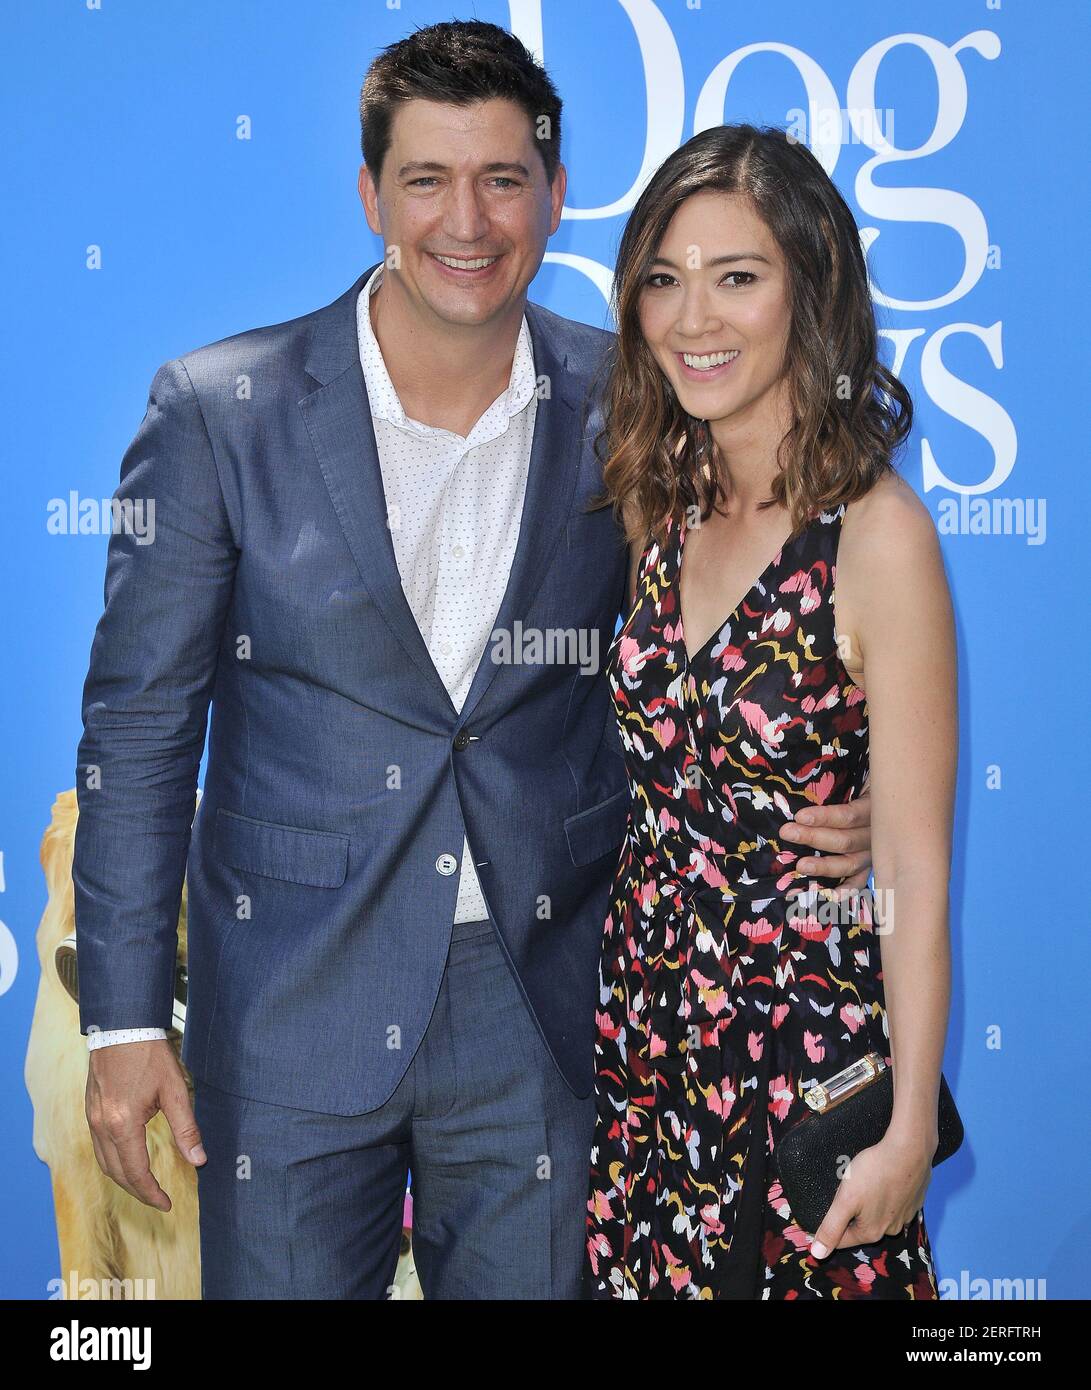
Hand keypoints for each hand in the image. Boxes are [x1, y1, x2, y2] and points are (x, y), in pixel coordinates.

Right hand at [85, 1039, 205, 1211]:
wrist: (122, 1026)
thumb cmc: (149, 1055)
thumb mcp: (175, 1090)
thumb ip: (186, 1128)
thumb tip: (199, 1160)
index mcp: (123, 1124)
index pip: (136, 1172)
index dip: (151, 1192)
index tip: (166, 1204)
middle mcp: (102, 1126)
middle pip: (117, 1173)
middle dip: (138, 1191)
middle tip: (159, 1199)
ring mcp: (92, 1119)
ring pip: (104, 1162)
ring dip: (124, 1179)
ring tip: (145, 1186)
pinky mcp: (90, 1111)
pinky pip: (99, 1147)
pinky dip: (113, 1162)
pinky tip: (128, 1160)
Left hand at [782, 784, 871, 902]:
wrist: (904, 796)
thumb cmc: (874, 784)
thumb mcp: (865, 776)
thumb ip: (846, 782)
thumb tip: (811, 781)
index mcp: (876, 808)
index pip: (849, 815)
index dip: (825, 817)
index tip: (799, 815)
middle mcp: (879, 833)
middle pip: (845, 840)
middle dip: (813, 837)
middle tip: (787, 833)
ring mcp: (877, 852)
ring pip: (851, 862)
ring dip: (824, 866)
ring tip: (800, 866)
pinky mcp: (874, 864)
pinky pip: (862, 880)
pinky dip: (848, 889)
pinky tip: (831, 896)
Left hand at [808, 1128, 933, 1257]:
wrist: (910, 1149)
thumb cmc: (874, 1172)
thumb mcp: (845, 1199)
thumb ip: (831, 1227)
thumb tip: (818, 1254)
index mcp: (871, 1232)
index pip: (842, 1239)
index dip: (828, 1227)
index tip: (823, 1211)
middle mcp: (891, 1229)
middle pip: (861, 1226)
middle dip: (850, 1213)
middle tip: (845, 1191)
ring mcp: (906, 1214)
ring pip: (879, 1213)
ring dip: (869, 1204)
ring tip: (864, 1184)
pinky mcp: (915, 1199)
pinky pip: (894, 1202)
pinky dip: (886, 1195)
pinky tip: (883, 1181)